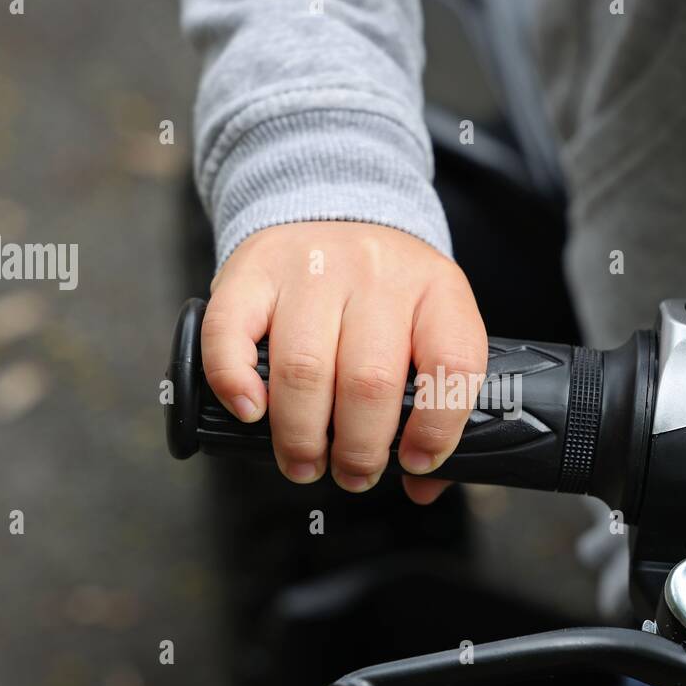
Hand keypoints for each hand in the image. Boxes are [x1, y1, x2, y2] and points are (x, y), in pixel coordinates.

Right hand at [200, 221, 486, 503]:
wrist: (333, 203)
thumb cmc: (384, 289)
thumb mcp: (429, 323)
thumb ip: (437, 402)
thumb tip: (423, 483)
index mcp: (437, 289)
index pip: (453, 363)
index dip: (436, 427)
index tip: (414, 461)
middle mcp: (376, 273)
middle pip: (369, 382)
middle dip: (357, 450)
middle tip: (350, 474)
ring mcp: (311, 267)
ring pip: (303, 369)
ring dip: (300, 435)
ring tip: (304, 462)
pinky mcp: (253, 271)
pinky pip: (232, 335)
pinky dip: (235, 384)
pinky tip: (252, 413)